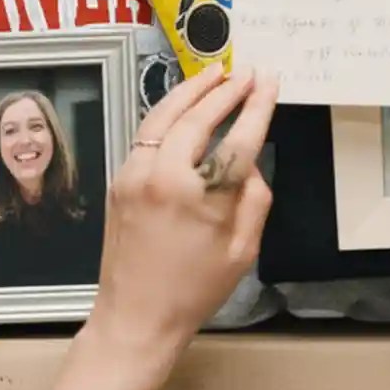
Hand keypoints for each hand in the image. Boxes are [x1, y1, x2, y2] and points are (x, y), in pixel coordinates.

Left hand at [89, 62, 278, 351]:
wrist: (135, 317)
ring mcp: (134, 173)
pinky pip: (146, 134)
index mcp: (199, 196)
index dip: (257, 106)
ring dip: (191, 90)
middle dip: (225, 90)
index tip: (270, 82)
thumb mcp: (243, 250)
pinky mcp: (120, 179)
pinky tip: (183, 103)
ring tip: (215, 73)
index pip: (238, 137)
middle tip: (247, 72)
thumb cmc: (193, 291)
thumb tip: (250, 164)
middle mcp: (162, 175)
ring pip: (164, 115)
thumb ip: (254, 200)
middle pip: (197, 116)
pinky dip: (167, 112)